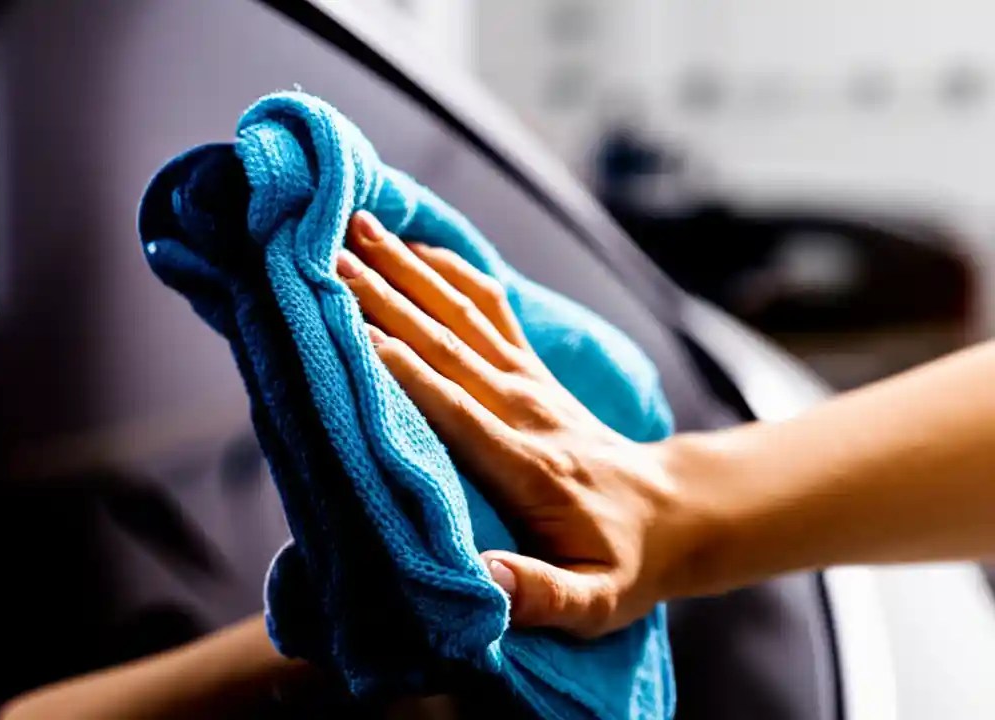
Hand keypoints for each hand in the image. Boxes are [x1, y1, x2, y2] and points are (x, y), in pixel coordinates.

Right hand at [338, 211, 706, 637]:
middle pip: (446, 346)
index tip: (355, 331)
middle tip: (332, 260)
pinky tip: (414, 244)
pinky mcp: (529, 368)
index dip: (406, 371)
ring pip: (461, 314)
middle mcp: (524, 409)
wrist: (671, 513)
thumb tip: (486, 582)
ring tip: (359, 229)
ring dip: (408, 270)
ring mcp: (528, 382)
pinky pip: (488, 306)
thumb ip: (542, 595)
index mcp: (527, 465)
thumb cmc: (619, 563)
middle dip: (387, 301)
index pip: (457, 409)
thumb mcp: (594, 601)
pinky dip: (451, 270)